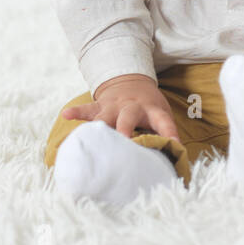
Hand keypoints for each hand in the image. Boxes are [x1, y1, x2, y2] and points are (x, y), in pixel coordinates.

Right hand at [61, 74, 180, 139]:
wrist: (131, 81)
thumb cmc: (149, 107)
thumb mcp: (161, 115)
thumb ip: (165, 135)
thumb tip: (177, 163)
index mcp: (152, 110)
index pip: (163, 121)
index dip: (170, 132)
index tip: (174, 144)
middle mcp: (132, 107)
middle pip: (128, 116)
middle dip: (125, 129)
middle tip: (123, 141)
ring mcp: (114, 105)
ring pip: (105, 114)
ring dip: (99, 124)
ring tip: (90, 135)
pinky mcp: (100, 105)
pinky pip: (87, 108)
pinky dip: (77, 112)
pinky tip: (66, 115)